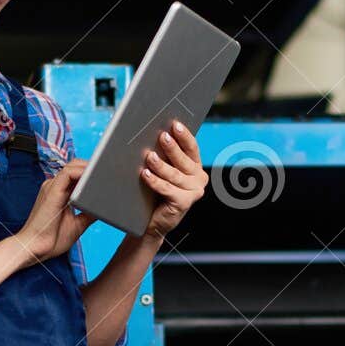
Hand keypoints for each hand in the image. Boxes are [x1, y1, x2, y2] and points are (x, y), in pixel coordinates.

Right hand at [15, 158, 97, 265]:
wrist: (35, 248)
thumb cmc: (51, 239)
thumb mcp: (77, 225)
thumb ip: (88, 213)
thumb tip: (103, 208)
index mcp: (59, 193)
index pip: (76, 175)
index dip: (91, 173)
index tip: (106, 178)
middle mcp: (55, 186)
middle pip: (75, 166)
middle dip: (92, 167)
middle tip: (110, 174)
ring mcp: (52, 186)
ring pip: (73, 166)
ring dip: (90, 167)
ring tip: (105, 173)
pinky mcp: (52, 190)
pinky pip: (68, 173)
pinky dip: (82, 172)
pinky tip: (94, 178)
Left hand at [139, 120, 206, 240]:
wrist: (154, 221)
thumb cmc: (156, 192)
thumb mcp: (164, 171)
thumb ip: (165, 156)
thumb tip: (155, 134)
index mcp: (195, 167)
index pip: (192, 148)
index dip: (184, 136)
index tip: (175, 124)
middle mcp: (199, 179)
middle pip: (183, 160)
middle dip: (171, 147)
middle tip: (162, 136)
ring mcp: (194, 192)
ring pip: (174, 174)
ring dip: (160, 165)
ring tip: (149, 156)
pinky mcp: (184, 203)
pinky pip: (167, 189)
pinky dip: (155, 181)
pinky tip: (145, 174)